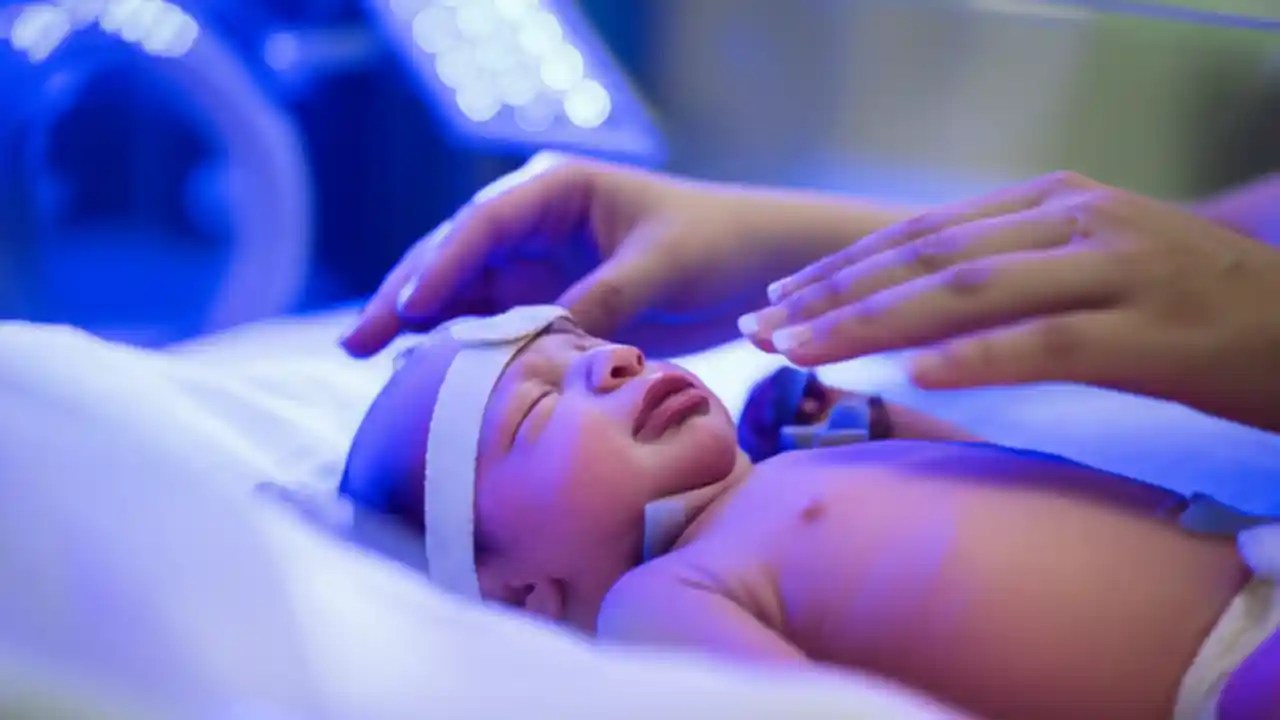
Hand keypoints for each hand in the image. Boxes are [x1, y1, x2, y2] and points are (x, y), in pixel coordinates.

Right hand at [341, 153, 908, 357]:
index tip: (411, 307)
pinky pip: (497, 324)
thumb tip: (541, 341)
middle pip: (455, 257)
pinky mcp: (552, 301)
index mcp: (558, 189)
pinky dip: (465, 348)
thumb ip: (601, 299)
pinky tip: (433, 377)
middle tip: (357, 341)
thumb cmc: (720, 245)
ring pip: (465, 294)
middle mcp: (537, 222)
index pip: (483, 223)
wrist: (763, 269)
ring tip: (371, 362)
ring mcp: (540, 263)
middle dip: (407, 295)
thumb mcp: (662, 267)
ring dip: (424, 326)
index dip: (442, 264)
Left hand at [739, 171, 1279, 431]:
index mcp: (1049, 203)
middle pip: (927, 259)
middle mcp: (1072, 222)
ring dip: (875, 324)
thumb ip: (1010, 271)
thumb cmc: (1186, 305)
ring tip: (805, 350)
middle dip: (834, 296)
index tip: (777, 297)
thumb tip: (914, 308)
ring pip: (969, 294)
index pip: (920, 233)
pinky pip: (1047, 342)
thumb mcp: (1089, 265)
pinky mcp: (1150, 330)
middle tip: (760, 329)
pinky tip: (915, 374)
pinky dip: (977, 357)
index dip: (841, 267)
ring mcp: (1113, 271)